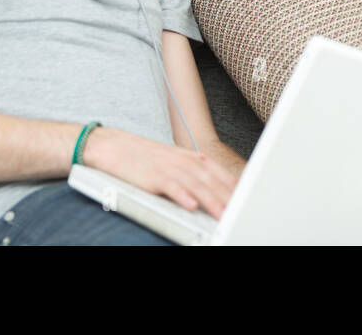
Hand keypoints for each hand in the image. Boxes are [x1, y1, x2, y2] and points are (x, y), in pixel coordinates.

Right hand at [82, 126, 238, 218]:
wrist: (113, 147)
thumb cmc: (144, 158)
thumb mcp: (174, 161)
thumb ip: (194, 173)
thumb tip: (215, 189)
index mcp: (191, 157)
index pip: (218, 172)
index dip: (234, 186)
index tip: (247, 198)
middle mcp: (183, 160)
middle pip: (211, 180)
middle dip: (228, 197)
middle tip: (241, 211)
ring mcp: (168, 167)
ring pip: (195, 184)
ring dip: (211, 200)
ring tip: (223, 214)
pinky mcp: (152, 176)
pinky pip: (170, 186)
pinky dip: (181, 195)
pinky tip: (191, 205)